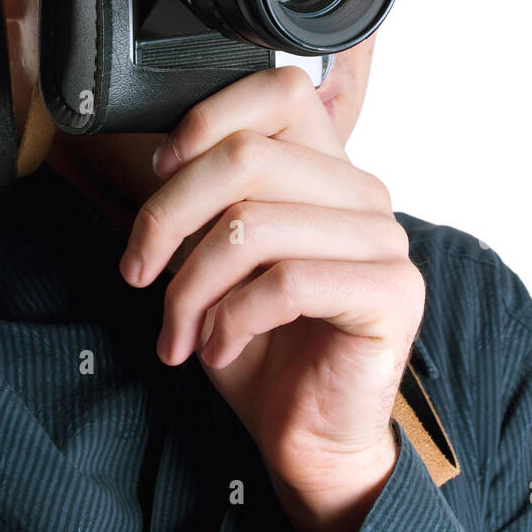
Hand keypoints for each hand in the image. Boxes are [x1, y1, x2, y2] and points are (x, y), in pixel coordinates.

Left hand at [118, 66, 425, 531]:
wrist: (305, 439)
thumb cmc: (258, 346)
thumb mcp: (214, 256)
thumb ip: (208, 197)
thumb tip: (167, 157)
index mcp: (327, 169)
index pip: (281, 91)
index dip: (208, 119)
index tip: (161, 174)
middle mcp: (364, 193)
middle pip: (248, 157)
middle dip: (168, 217)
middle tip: (138, 271)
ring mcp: (385, 241)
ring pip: (255, 224)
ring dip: (191, 286)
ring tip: (180, 330)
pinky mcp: (393, 294)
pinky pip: (287, 282)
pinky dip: (231, 318)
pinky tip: (218, 347)